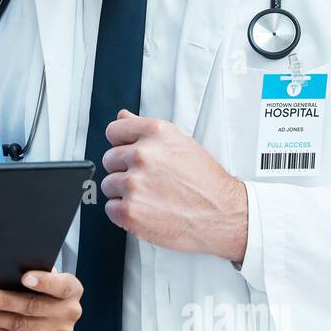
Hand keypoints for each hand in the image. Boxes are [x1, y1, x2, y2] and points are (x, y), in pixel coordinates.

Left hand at [0, 270, 82, 330]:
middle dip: (2, 300)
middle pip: (32, 306)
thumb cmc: (37, 295)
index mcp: (72, 290)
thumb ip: (30, 276)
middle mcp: (70, 312)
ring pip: (19, 324)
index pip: (62, 285)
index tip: (24, 277)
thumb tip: (0, 269)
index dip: (45, 282)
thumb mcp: (40, 284)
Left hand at [99, 109, 247, 261]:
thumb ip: (145, 130)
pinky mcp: (130, 211)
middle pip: (109, 159)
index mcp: (155, 133)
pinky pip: (110, 208)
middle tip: (148, 180)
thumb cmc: (205, 181)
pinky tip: (146, 210)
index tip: (129, 154)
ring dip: (124, 193)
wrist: (222, 214)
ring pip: (108, 185)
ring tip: (151, 196)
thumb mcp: (179, 143)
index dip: (121, 145)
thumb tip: (122, 117)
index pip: (113, 131)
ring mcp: (134, 183)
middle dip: (124, 170)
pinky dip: (124, 213)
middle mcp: (143, 155)